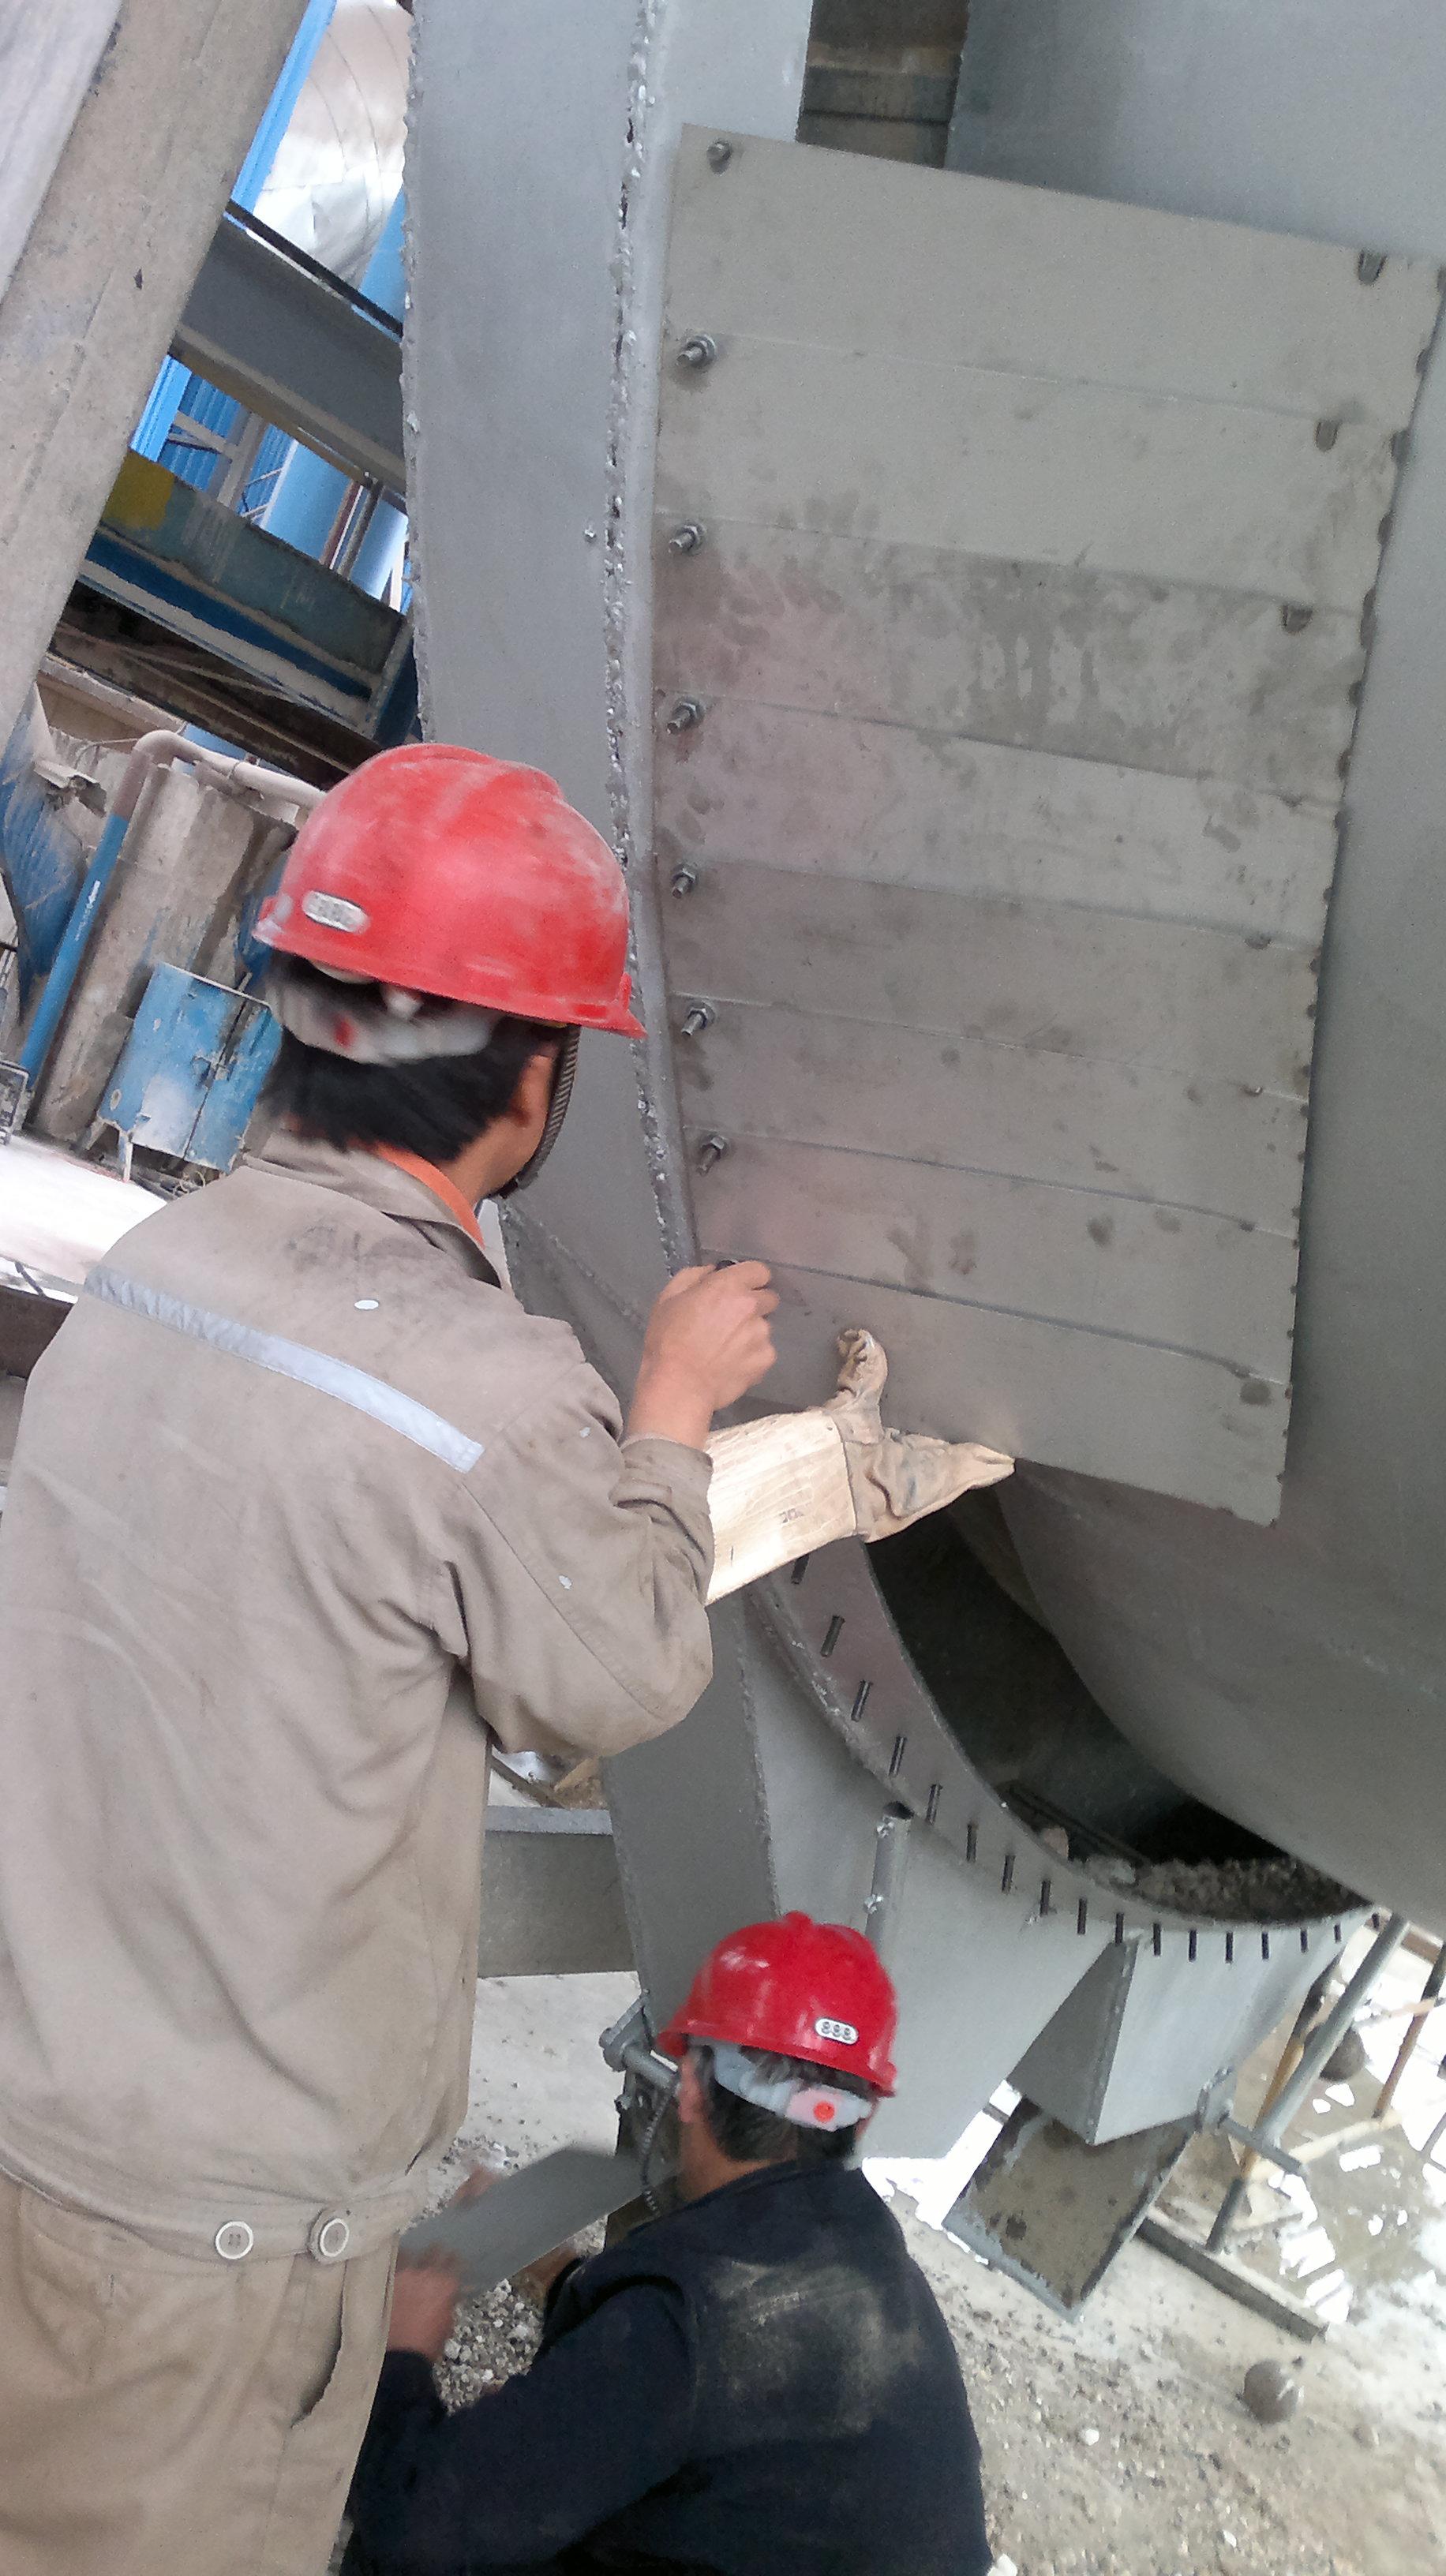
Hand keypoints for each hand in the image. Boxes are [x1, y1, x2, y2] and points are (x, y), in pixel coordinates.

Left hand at [388, 2252, 460, 2360]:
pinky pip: (392, 2264)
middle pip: (435, 2251)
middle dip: (437, 2252)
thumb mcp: (447, 2322)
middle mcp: (427, 2273)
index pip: (455, 2261)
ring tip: (413, 2257)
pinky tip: (395, 2264)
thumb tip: (447, 2293)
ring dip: (414, 2255)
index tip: (454, 2260)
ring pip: (411, 2252)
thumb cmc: (429, 2344)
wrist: (402, 2356)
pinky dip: (395, 2262)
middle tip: (435, 2254)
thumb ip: (448, 2302)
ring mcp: (405, 2275)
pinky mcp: (388, 2282)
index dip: (455, 2260)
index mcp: (447, 2284)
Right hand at [627, 1262, 778, 1449]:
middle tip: (730, 1320)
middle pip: (768, 1298)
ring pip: (764, 1327)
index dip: (750, 1278)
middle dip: (753, 1305)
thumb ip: (694, 1276)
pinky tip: (732, 1363)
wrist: (679, 1386)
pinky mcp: (765, 1360)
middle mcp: (752, 1307)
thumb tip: (713, 1272)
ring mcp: (762, 1335)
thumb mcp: (669, 1298)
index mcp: (729, 1287)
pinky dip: (752, 1355)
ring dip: (751, 1332)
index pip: (760, 1271)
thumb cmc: (668, 1340)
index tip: (739, 1288)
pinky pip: (764, 1351)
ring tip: (726, 1348)